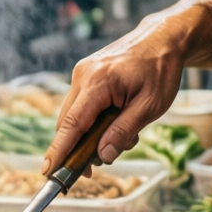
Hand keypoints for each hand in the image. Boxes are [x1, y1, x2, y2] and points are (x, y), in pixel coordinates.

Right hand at [43, 16, 187, 169]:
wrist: (164, 38)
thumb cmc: (161, 70)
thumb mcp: (151, 106)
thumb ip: (124, 131)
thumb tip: (103, 156)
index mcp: (98, 82)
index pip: (72, 124)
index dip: (59, 150)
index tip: (48, 172)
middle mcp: (84, 75)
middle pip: (68, 122)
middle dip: (78, 149)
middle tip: (94, 169)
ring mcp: (83, 73)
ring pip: (75, 116)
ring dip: (90, 135)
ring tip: (123, 137)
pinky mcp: (87, 74)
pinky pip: (82, 105)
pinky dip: (94, 121)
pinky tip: (117, 123)